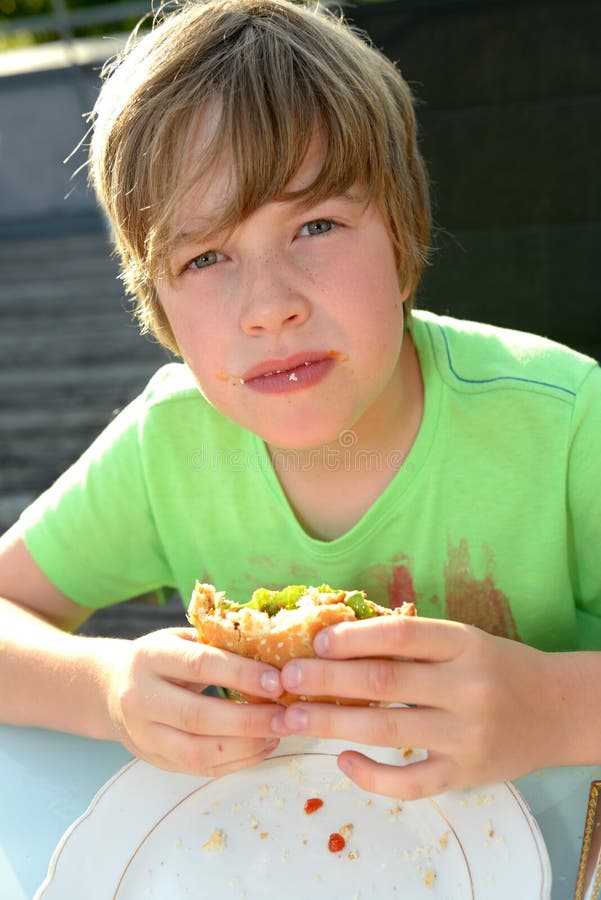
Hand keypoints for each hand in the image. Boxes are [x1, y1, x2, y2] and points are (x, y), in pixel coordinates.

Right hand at [105, 627, 283, 775]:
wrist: (111, 689)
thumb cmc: (161, 657)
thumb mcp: (181, 638)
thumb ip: (218, 642)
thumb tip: (274, 647)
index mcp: (150, 657)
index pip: (200, 665)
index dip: (241, 674)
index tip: (277, 680)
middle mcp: (140, 698)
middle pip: (198, 716)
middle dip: (249, 720)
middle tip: (286, 716)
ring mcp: (144, 735)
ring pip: (198, 751)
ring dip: (246, 746)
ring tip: (279, 732)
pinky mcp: (155, 760)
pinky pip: (200, 769)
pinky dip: (237, 761)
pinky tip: (263, 746)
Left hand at [273, 615, 569, 798]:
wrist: (555, 710)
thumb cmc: (496, 667)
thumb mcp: (464, 640)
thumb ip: (413, 641)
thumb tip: (337, 639)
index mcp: (464, 644)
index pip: (400, 636)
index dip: (352, 637)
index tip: (315, 642)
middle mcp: (466, 688)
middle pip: (384, 682)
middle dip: (326, 680)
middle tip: (286, 678)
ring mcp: (466, 735)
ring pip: (387, 730)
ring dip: (331, 723)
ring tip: (292, 718)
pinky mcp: (465, 775)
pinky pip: (410, 783)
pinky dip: (371, 776)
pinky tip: (342, 761)